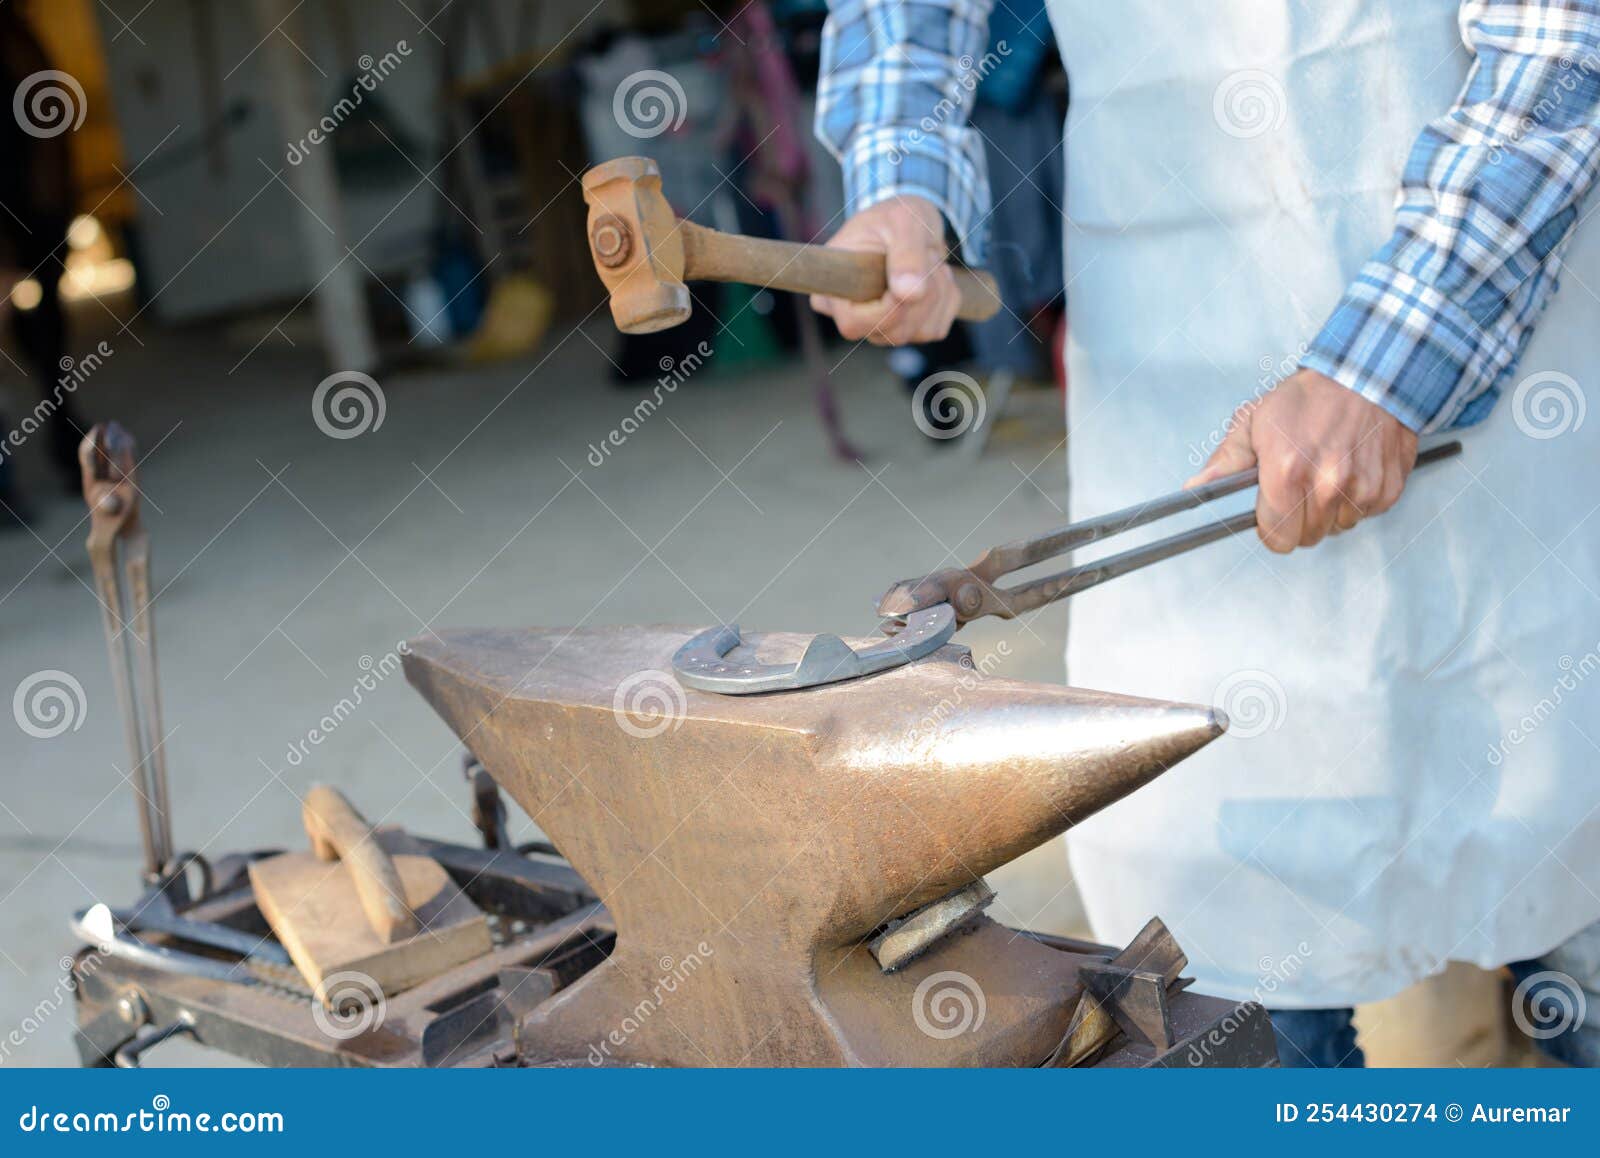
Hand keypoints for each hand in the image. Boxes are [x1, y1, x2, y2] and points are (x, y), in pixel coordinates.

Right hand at [809, 195, 959, 345]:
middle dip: (922, 293)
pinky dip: (947, 300)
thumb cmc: (897, 216)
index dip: (886, 310)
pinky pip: (936, 329)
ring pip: (919, 332)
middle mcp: (854, 315)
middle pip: (892, 332)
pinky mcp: (908, 329)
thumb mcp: (903, 219)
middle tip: (927, 254)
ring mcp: (881, 327)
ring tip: (929, 259)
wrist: (914, 224)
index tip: (909, 280)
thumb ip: (906, 254)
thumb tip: (909, 292)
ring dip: (938, 292)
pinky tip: (935, 275)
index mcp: (835, 287)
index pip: (853, 323)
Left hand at [1188, 369, 1419, 552]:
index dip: (1271, 527)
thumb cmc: (1307, 398)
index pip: (1277, 538)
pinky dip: (1357, 499)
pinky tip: (1350, 470)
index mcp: (1286, 473)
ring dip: (1330, 510)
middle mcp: (1325, 485)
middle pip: (1307, 538)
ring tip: (1326, 472)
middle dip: (1299, 519)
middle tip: (1300, 486)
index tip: (1272, 513)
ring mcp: (1360, 488)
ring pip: (1337, 528)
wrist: (1364, 375)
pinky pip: (1366, 514)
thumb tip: (1196, 489)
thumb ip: (1226, 462)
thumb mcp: (1254, 422)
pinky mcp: (1386, 488)